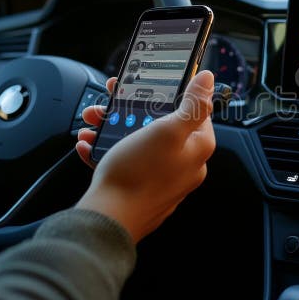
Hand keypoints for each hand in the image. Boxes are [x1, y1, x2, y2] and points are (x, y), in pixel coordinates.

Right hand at [75, 71, 215, 242]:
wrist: (110, 219)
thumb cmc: (139, 176)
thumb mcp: (168, 130)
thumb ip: (192, 104)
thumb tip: (208, 80)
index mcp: (196, 149)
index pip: (195, 112)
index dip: (172, 94)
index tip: (150, 85)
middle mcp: (183, 165)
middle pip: (160, 125)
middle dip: (132, 110)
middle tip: (111, 103)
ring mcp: (161, 178)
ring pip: (138, 142)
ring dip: (113, 128)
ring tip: (93, 123)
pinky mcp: (139, 189)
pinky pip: (125, 161)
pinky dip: (107, 150)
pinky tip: (90, 144)